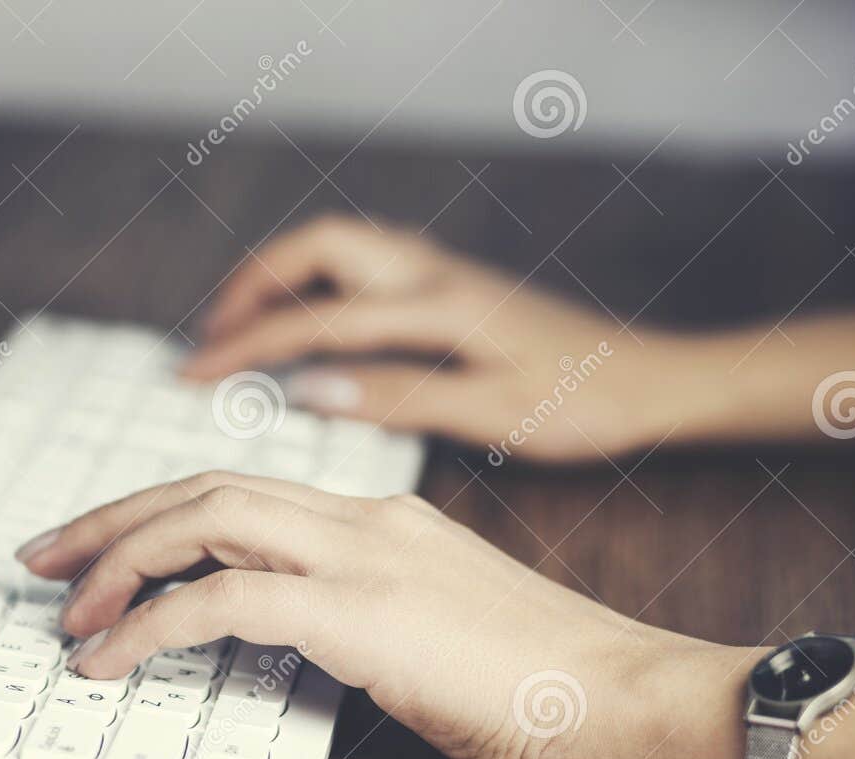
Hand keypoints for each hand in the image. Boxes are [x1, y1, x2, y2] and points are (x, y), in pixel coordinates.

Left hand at [17, 472, 754, 758]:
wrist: (629, 697)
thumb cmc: (545, 686)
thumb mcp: (434, 634)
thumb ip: (358, 617)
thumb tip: (282, 640)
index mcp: (379, 520)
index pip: (243, 492)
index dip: (159, 515)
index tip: (100, 549)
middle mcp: (363, 520)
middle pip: (206, 488)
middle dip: (112, 521)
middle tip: (45, 560)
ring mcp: (364, 556)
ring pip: (205, 522)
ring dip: (119, 561)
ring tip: (64, 611)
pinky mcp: (363, 611)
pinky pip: (224, 602)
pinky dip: (150, 625)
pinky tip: (108, 657)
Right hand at [182, 215, 854, 459]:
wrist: (659, 382)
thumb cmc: (586, 402)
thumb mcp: (492, 412)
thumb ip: (397, 394)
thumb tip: (309, 385)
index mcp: (437, 305)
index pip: (315, 317)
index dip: (246, 345)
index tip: (194, 372)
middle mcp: (434, 275)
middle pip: (316, 249)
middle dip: (251, 286)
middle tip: (209, 336)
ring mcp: (443, 276)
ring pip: (339, 251)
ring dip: (283, 279)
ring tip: (244, 327)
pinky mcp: (453, 290)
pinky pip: (364, 269)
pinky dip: (319, 288)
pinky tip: (312, 328)